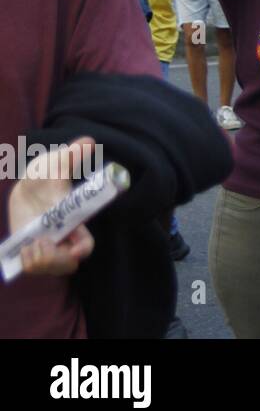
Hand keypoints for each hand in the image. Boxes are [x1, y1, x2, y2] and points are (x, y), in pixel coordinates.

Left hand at [7, 137, 96, 276]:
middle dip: (52, 261)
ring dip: (36, 261)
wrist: (28, 187)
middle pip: (66, 266)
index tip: (73, 250)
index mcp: (74, 223)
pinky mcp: (30, 252)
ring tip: (30, 244)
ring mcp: (46, 248)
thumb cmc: (48, 175)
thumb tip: (87, 141)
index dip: (81, 250)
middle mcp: (62, 239)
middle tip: (40, 244)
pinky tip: (23, 248)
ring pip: (46, 270)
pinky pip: (29, 268)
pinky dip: (25, 262)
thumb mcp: (57, 166)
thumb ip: (71, 156)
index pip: (85, 246)